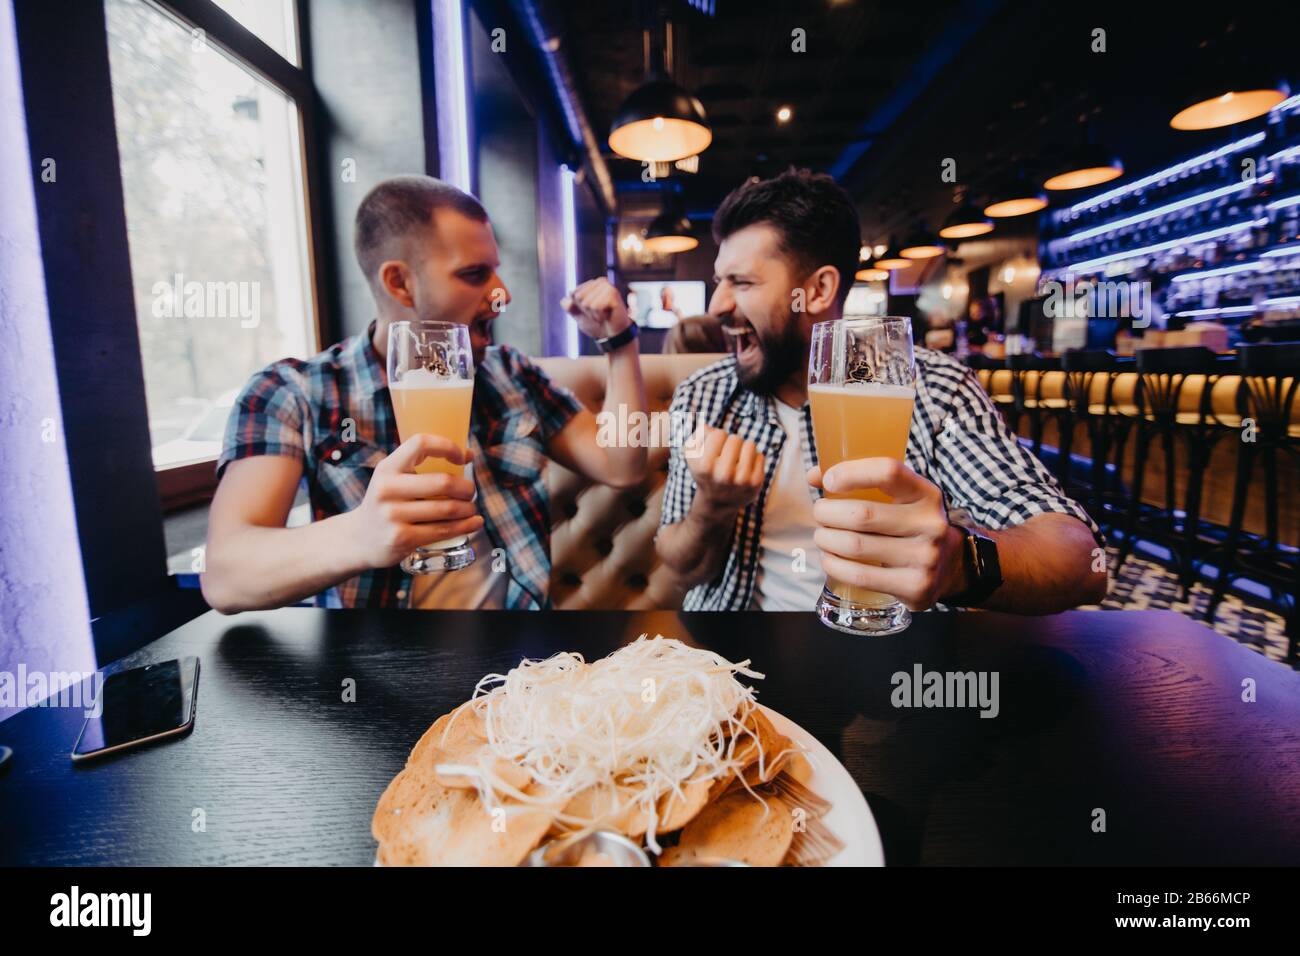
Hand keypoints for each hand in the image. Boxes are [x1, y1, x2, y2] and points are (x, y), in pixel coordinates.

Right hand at [348, 433, 482, 568]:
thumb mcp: (393, 478)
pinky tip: (475, 522)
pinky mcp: (402, 538)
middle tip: (471, 491)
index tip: (462, 457)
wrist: (359, 539)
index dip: (447, 446)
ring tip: (471, 508)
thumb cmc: (387, 502)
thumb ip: (424, 465)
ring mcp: (393, 515)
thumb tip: (469, 455)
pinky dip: (466, 526)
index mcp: (387, 468)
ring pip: (448, 509)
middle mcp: (387, 489)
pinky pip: (443, 530)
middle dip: (467, 487)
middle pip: (443, 482)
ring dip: (468, 508)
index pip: (421, 443)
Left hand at [563, 277, 630, 340]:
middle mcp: (600, 282)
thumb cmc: (597, 325)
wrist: (612, 336)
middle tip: (598, 314)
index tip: (590, 312)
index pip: (573, 294)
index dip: (579, 307)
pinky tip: (608, 315)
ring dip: (594, 314)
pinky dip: (600, 316)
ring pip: (588, 303)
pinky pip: (597, 307)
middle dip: (586, 310)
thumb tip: (564, 300)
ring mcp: (608, 287)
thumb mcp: (579, 316)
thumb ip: (569, 307)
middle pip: (579, 297)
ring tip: (603, 315)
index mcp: (591, 284)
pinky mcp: (614, 294)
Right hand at [687, 425, 764, 517]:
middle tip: (726, 456)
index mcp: (704, 467)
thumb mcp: (693, 457)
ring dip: (743, 449)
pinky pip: (760, 455)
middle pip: (735, 438)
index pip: (718, 434)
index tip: (714, 449)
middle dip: (731, 444)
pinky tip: (745, 469)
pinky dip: (753, 459)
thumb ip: (696, 438)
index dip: (716, 438)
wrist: (718, 502)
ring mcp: (741, 480)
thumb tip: (706, 427)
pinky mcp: (755, 483)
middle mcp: (723, 475)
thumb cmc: (706, 473)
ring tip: (736, 461)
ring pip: (749, 444)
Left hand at [807, 458, 966, 609]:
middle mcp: (930, 524)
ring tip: (822, 536)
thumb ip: (862, 481)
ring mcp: (925, 558)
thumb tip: (814, 475)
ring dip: (826, 539)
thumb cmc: (910, 523)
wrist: (951, 565)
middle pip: (862, 514)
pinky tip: (829, 559)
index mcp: (926, 494)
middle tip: (819, 514)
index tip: (829, 480)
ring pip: (855, 546)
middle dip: (827, 512)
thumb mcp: (900, 497)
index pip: (888, 472)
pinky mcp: (915, 586)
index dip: (851, 473)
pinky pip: (860, 576)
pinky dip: (834, 566)